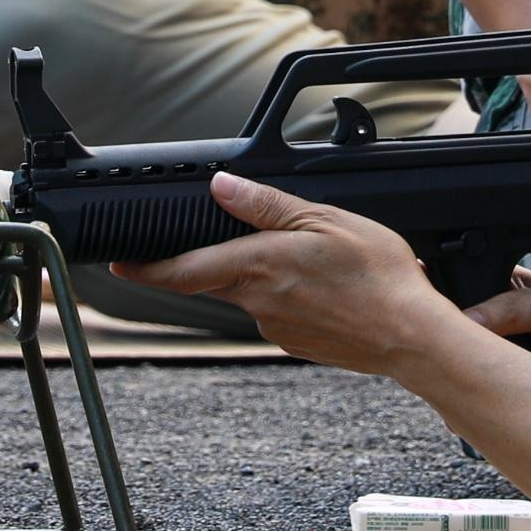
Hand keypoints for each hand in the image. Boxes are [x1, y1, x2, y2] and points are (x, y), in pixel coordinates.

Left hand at [119, 172, 461, 373]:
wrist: (411, 337)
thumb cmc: (378, 276)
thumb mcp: (324, 219)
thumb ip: (266, 206)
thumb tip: (222, 187)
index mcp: (257, 266)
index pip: (182, 270)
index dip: (144, 268)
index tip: (120, 264)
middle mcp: (256, 302)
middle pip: (215, 278)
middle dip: (221, 259)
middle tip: (257, 240)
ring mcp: (274, 327)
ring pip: (250, 293)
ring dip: (268, 276)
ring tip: (321, 262)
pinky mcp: (294, 344)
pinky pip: (277, 312)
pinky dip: (293, 297)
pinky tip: (328, 288)